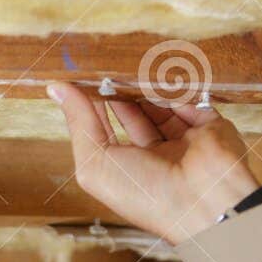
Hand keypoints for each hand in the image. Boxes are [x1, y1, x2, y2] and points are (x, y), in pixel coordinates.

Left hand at [47, 82, 261, 244]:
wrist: (203, 199)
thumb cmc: (143, 193)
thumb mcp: (95, 163)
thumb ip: (79, 124)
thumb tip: (56, 89)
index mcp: (124, 171)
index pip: (104, 131)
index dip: (90, 106)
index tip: (78, 77)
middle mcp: (152, 156)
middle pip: (131, 113)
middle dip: (116, 90)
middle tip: (102, 64)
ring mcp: (180, 138)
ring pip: (158, 103)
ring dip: (142, 84)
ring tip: (123, 61)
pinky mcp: (206, 123)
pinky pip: (186, 98)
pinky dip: (171, 84)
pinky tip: (154, 67)